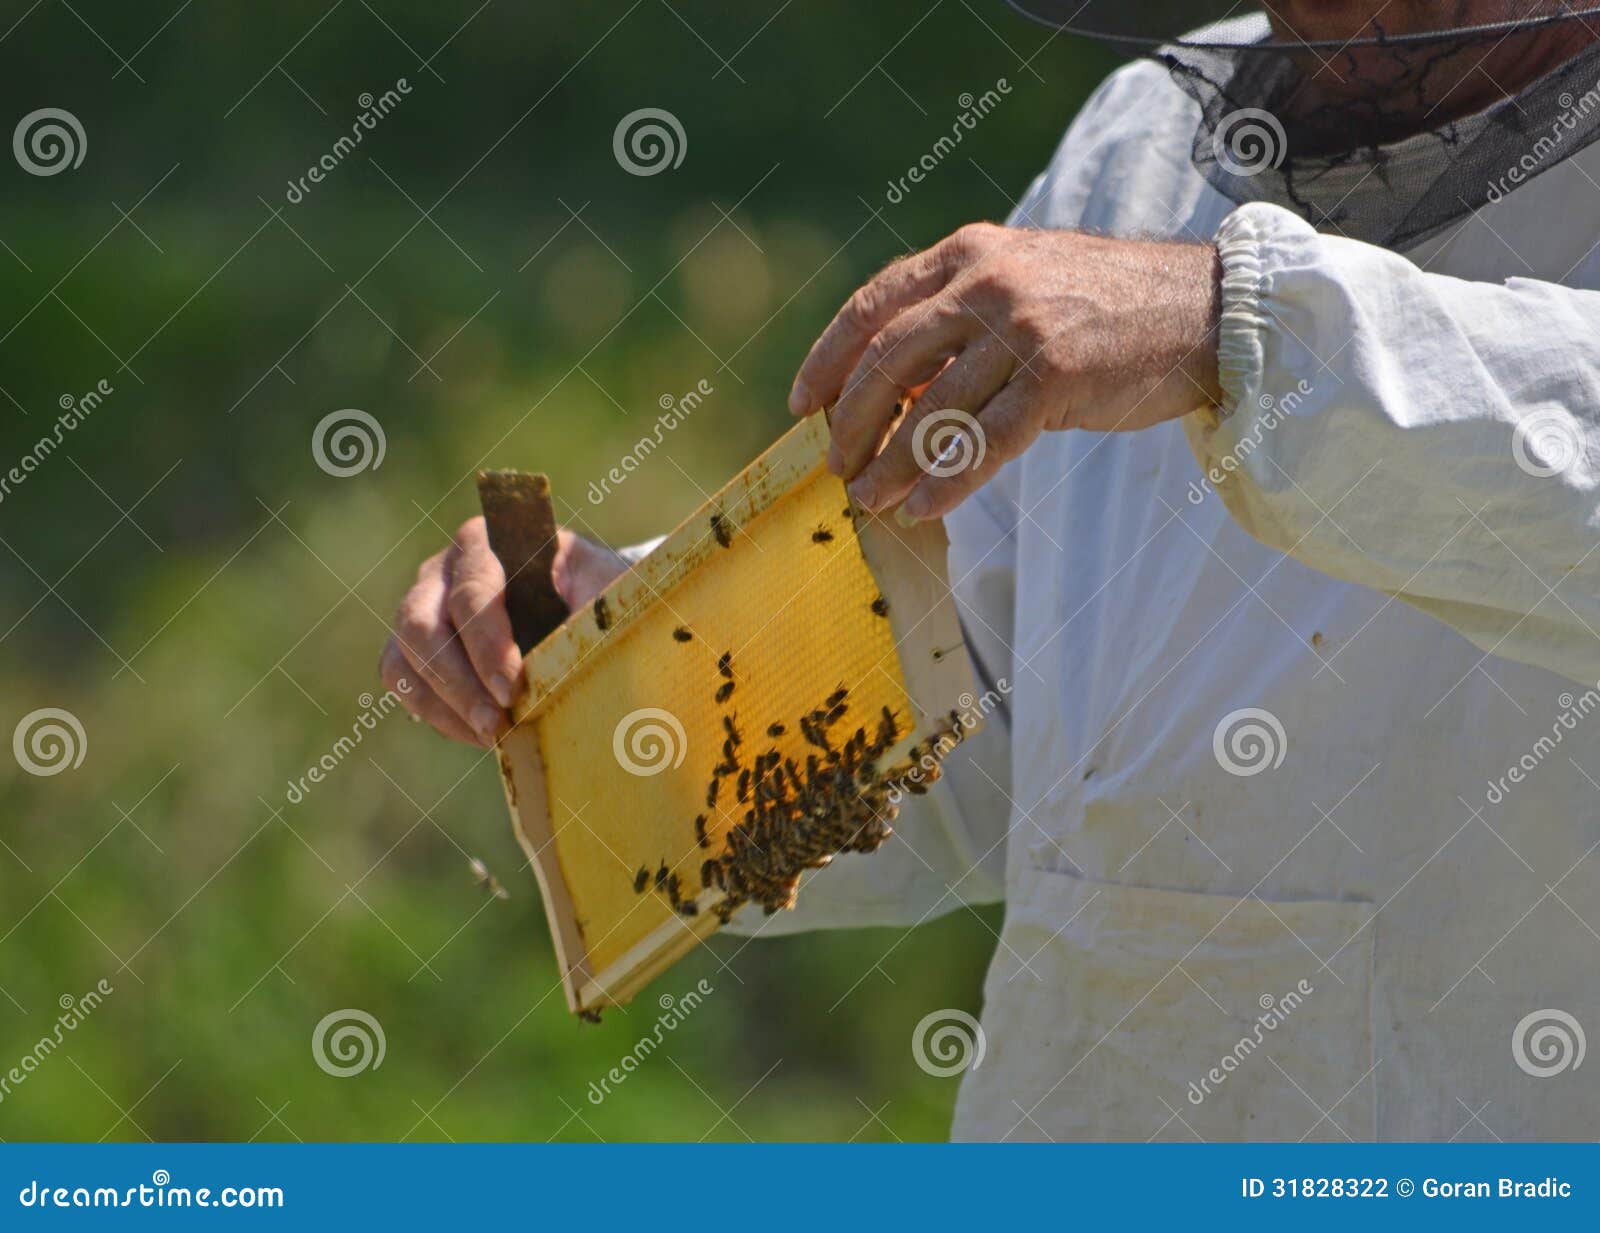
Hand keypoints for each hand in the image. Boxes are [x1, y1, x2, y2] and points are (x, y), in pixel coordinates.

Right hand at [379, 518, 628, 746]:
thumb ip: (592, 605)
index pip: (473, 592)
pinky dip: (435, 712)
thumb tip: (582, 646)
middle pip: (423, 625)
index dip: (487, 645)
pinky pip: (401, 679)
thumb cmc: (595, 591)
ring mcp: (421, 603)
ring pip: (405, 655)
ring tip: (491, 736)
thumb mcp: (604, 588)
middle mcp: (444, 568)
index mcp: (487, 542)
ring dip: (445, 703)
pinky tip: (475, 733)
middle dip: (460, 683)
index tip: (512, 689)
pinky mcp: (412, 643)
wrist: (580, 602)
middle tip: (496, 724)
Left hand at [788, 223, 1221, 519]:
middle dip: (852, 422)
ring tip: (869, 498)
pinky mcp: (1058, 375)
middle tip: (837, 464)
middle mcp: (987, 282)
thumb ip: (957, 320)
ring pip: (933, 410)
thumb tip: (890, 389)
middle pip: (888, 361)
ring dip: (892, 463)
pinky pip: (986, 442)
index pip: (871, 306)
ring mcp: (1023, 327)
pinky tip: (923, 509)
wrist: (1203, 309)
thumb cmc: (1104, 308)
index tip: (801, 404)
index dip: (826, 360)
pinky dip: (948, 481)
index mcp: (968, 252)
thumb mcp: (1020, 283)